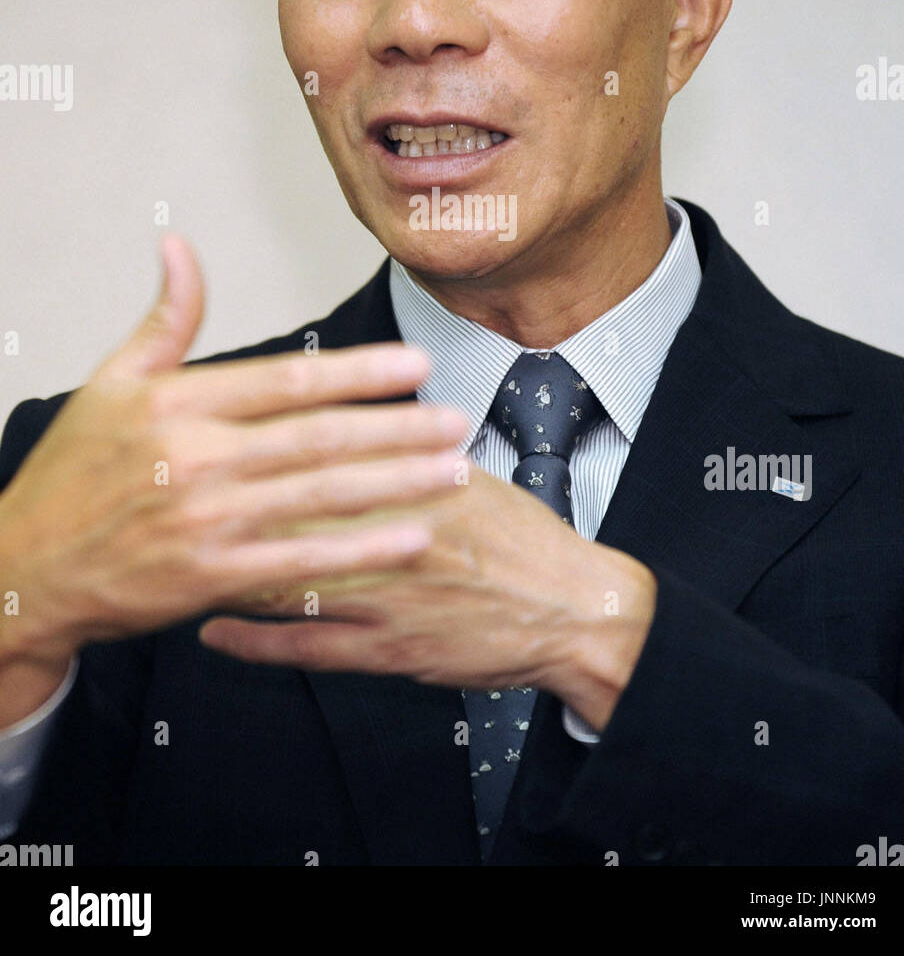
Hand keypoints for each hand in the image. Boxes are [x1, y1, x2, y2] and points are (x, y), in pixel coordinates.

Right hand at [0, 234, 467, 678]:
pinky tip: (409, 536)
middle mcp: (195, 457)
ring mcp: (204, 520)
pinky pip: (300, 561)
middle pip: (319, 436)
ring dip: (396, 481)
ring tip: (453, 470)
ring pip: (320, 495)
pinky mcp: (208, 576)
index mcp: (178, 402)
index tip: (417, 362)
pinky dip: (359, 549)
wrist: (27, 569)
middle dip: (398, 426)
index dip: (361, 370)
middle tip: (458, 416)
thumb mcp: (111, 381)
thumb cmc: (73, 473)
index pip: (288, 378)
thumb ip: (164, 318)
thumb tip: (179, 246)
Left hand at [200, 462, 657, 732]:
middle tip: (166, 495)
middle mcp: (395, 532)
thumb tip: (352, 414)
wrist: (575, 609)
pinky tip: (214, 628)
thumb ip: (406, 450)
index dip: (258, 445)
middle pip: (290, 513)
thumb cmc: (521, 541)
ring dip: (225, 572)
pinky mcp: (390, 651)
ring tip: (173, 562)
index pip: (320, 454)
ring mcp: (389, 596)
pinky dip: (256, 640)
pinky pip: (308, 649)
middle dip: (225, 504)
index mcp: (414, 477)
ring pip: (288, 580)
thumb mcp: (469, 475)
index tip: (205, 434)